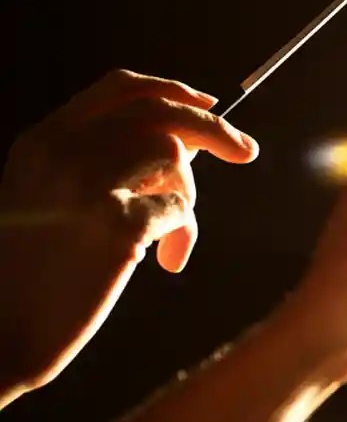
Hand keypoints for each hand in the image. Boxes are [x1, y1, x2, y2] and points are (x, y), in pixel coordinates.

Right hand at [0, 69, 258, 392]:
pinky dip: (184, 232)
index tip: (208, 103)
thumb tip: (190, 139)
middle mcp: (63, 150)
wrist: (3, 334)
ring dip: (187, 197)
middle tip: (247, 150)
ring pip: (175, 155)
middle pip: (162, 112)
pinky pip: (181, 207)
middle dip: (214, 128)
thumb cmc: (38, 272)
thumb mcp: (50, 196)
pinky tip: (163, 261)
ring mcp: (88, 183)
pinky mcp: (117, 223)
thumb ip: (105, 161)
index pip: (121, 87)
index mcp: (44, 139)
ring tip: (168, 242)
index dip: (173, 90)